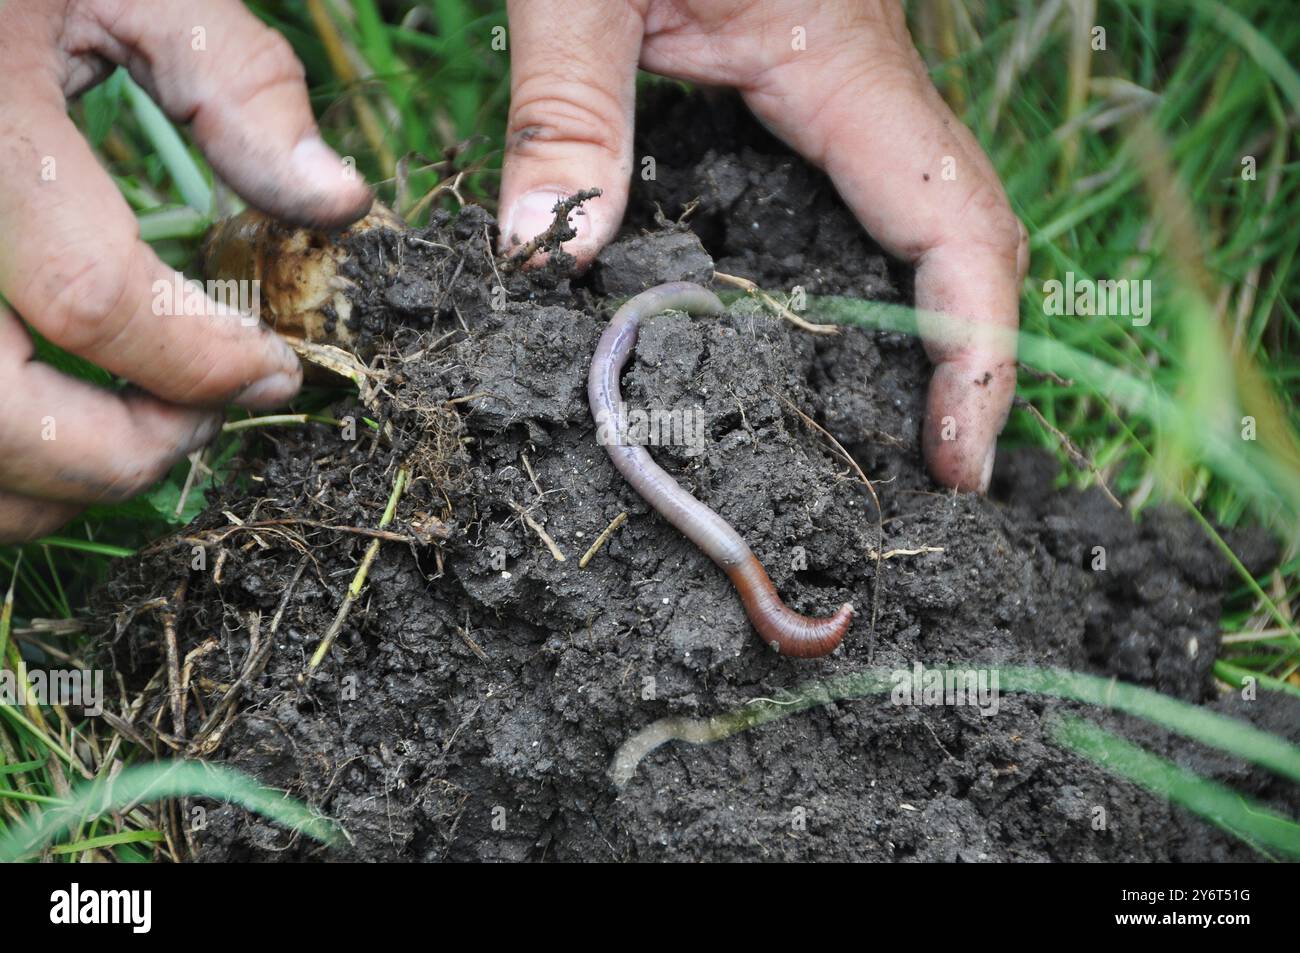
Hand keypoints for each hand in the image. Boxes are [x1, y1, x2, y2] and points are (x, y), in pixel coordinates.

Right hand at [0, 0, 370, 542]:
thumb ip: (235, 83)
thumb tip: (337, 204)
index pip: (92, 299)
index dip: (204, 361)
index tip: (276, 369)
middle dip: (124, 452)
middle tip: (201, 421)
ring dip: (52, 482)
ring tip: (135, 428)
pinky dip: (2, 469)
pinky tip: (56, 423)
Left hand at [496, 0, 1026, 491]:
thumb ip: (566, 104)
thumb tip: (543, 253)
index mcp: (840, 58)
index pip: (952, 223)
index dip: (975, 353)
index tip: (959, 461)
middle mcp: (862, 76)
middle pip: (960, 235)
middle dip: (966, 362)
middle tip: (932, 476)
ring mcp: (837, 78)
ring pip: (918, 218)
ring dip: (925, 329)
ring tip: (896, 434)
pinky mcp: (797, 77)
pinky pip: (855, 192)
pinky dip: (863, 278)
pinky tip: (820, 335)